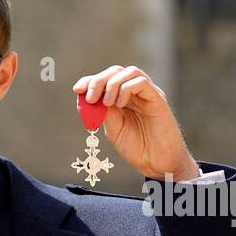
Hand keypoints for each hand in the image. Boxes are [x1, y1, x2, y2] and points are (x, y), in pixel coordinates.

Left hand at [72, 66, 200, 180]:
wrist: (157, 163)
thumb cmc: (137, 148)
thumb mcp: (114, 130)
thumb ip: (104, 114)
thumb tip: (88, 99)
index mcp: (122, 99)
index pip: (106, 80)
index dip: (90, 81)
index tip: (77, 90)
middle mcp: (136, 93)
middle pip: (116, 71)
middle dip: (98, 81)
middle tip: (90, 98)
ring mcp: (148, 94)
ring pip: (130, 72)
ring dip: (112, 84)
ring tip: (106, 104)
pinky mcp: (158, 99)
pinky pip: (142, 83)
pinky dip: (126, 89)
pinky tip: (120, 104)